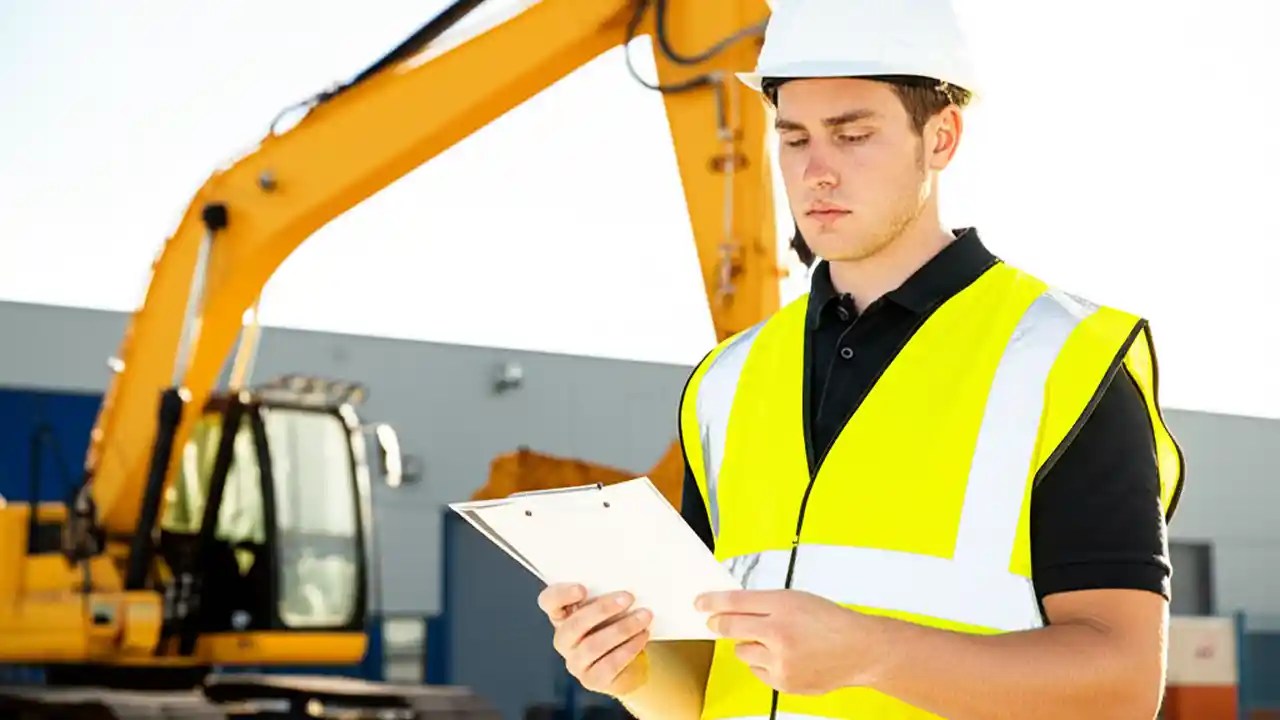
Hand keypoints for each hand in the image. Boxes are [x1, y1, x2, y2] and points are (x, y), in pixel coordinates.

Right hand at [538, 583, 653, 695]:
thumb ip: (605, 594)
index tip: (582, 589)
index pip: (549, 601)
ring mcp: (575, 662)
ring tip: (643, 616)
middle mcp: (564, 639)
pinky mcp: (592, 680)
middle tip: (628, 597)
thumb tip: (622, 583)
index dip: (561, 595)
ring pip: (593, 645)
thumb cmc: (616, 626)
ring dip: (622, 628)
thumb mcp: (607, 608)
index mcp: (562, 615)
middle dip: (602, 609)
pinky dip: (629, 648)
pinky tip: (642, 635)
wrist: (630, 662)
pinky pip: (609, 664)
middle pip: (573, 624)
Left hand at [696, 589, 889, 695]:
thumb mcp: (796, 599)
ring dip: (749, 645)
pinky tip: (783, 657)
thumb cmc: (830, 622)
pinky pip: (756, 671)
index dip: (712, 601)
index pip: (735, 601)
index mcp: (782, 606)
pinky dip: (763, 664)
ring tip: (774, 641)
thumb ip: (764, 603)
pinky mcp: (783, 682)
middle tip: (716, 621)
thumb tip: (730, 608)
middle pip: (730, 627)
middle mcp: (779, 633)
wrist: (859, 650)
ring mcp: (780, 660)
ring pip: (742, 652)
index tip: (699, 603)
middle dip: (719, 624)